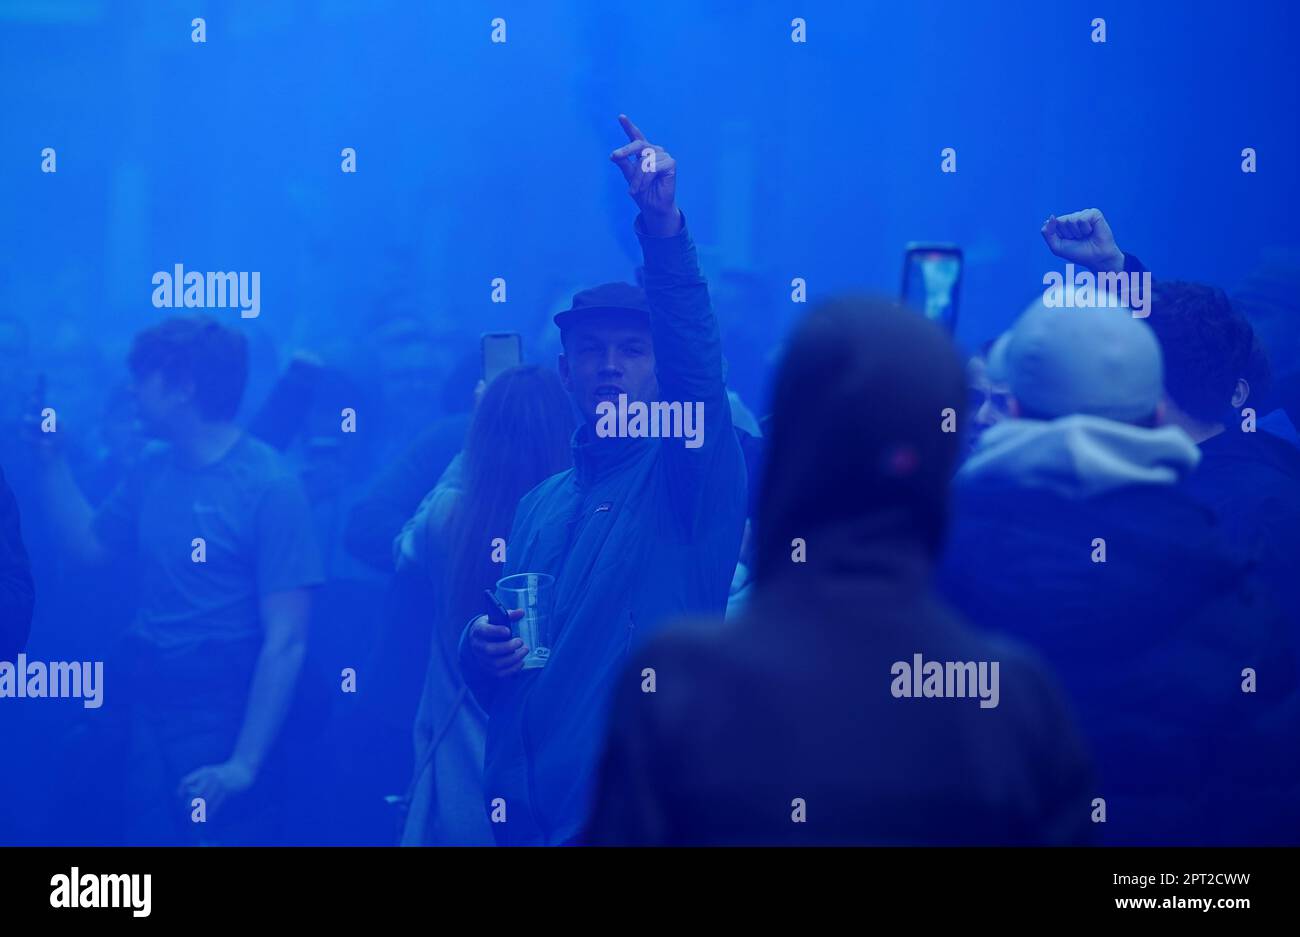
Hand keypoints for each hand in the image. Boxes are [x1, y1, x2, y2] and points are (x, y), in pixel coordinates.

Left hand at [178, 759, 255, 814]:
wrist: (243, 767)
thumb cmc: (225, 772)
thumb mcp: (212, 772)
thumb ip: (201, 780)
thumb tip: (189, 793)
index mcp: (204, 771)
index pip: (187, 780)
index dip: (181, 789)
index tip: (179, 796)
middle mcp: (210, 776)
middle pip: (195, 793)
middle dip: (190, 803)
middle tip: (188, 810)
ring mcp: (219, 782)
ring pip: (205, 799)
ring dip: (199, 810)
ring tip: (195, 817)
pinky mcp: (227, 789)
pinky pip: (216, 803)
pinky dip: (210, 812)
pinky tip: (207, 817)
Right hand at [467, 608, 526, 677]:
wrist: (479, 641)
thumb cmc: (489, 627)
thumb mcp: (495, 618)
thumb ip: (508, 615)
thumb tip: (521, 612)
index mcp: (478, 630)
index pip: (484, 631)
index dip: (496, 631)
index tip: (508, 631)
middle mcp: (478, 646)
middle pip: (490, 650)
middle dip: (507, 647)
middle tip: (520, 641)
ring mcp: (482, 659)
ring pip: (496, 663)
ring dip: (513, 659)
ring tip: (524, 651)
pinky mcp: (488, 669)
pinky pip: (500, 673)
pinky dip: (512, 669)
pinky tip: (521, 662)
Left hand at [609, 114, 680, 236]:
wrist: (653, 208)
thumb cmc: (642, 193)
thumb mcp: (629, 176)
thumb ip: (623, 164)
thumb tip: (613, 155)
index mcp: (644, 153)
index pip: (636, 137)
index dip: (629, 127)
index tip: (621, 117)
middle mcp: (655, 151)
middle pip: (638, 145)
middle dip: (625, 151)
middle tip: (614, 156)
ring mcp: (664, 156)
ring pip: (644, 161)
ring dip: (637, 178)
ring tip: (635, 190)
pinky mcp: (670, 163)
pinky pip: (652, 167)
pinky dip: (645, 179)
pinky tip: (645, 187)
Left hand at [1040, 208, 1124, 272]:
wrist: (1096, 258)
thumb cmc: (1077, 253)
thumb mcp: (1056, 246)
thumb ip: (1047, 233)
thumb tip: (1051, 217)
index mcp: (1063, 224)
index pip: (1053, 223)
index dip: (1059, 235)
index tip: (1068, 241)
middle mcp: (1073, 217)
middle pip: (1061, 220)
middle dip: (1068, 233)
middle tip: (1078, 239)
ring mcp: (1084, 214)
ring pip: (1071, 219)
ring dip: (1077, 232)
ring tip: (1085, 236)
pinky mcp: (1094, 213)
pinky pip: (1082, 218)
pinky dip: (1085, 228)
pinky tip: (1091, 231)